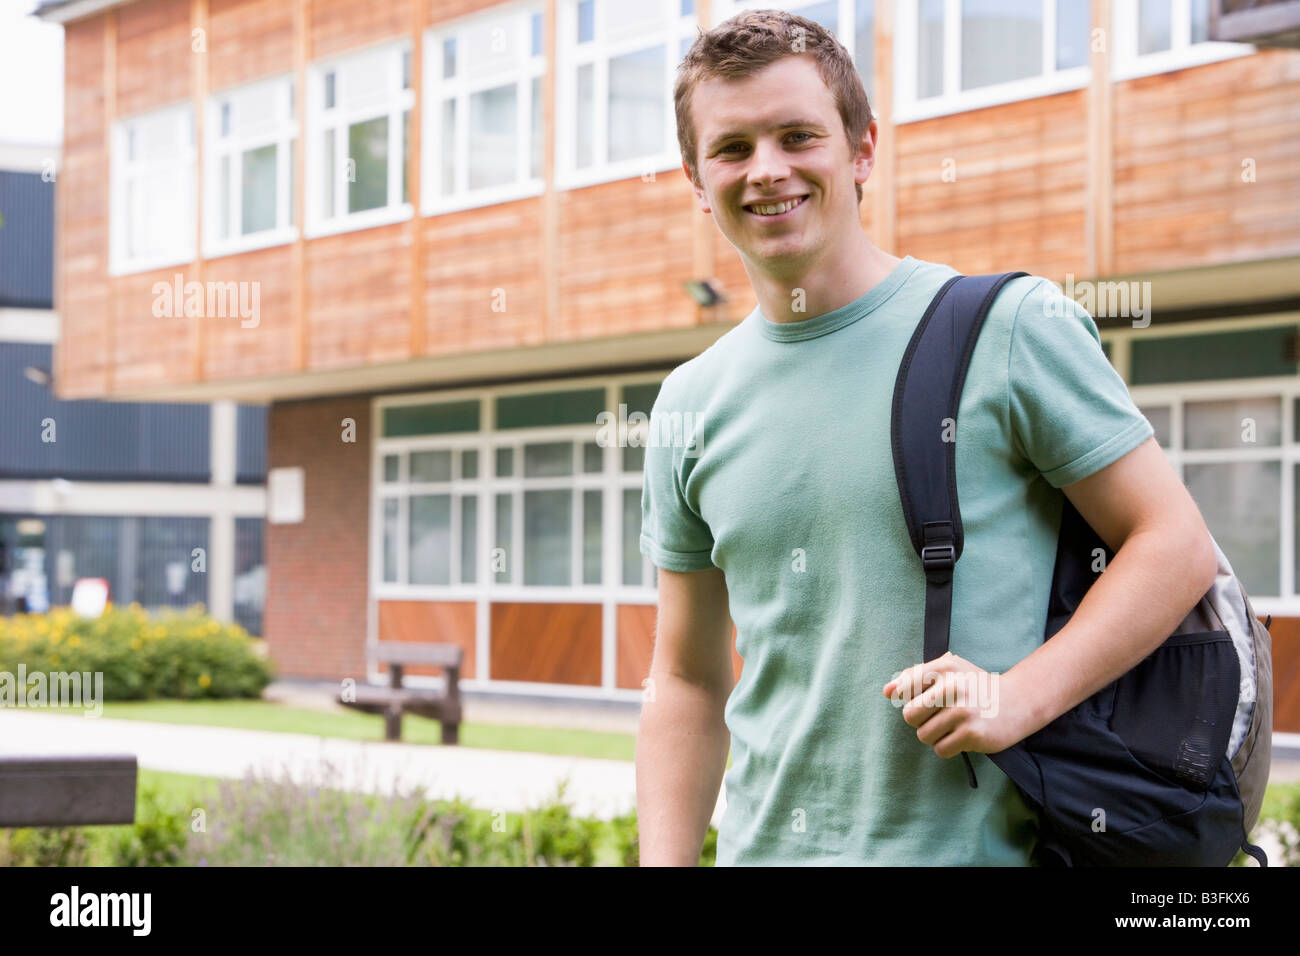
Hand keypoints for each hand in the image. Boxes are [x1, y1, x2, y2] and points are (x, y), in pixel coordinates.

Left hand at [881, 652, 1031, 758]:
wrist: (1018, 701)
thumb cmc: (975, 686)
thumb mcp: (949, 671)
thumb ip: (915, 677)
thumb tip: (887, 692)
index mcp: (944, 668)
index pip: (905, 687)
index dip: (908, 698)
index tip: (925, 699)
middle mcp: (952, 687)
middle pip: (909, 716)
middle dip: (921, 720)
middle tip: (939, 715)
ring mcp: (963, 712)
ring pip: (924, 735)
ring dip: (935, 735)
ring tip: (953, 726)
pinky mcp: (972, 734)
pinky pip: (941, 749)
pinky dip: (948, 747)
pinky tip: (962, 736)